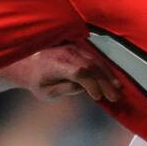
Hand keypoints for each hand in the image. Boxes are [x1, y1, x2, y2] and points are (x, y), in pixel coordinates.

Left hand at [6, 43, 122, 102]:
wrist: (28, 63)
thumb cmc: (37, 81)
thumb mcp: (46, 92)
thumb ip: (63, 89)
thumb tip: (81, 88)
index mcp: (57, 65)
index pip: (79, 73)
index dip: (91, 84)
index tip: (98, 97)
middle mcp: (66, 53)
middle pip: (90, 67)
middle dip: (104, 82)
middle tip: (115, 97)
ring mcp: (73, 48)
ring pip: (95, 61)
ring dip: (107, 75)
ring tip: (117, 88)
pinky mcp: (77, 48)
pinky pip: (94, 58)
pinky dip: (104, 68)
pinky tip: (111, 78)